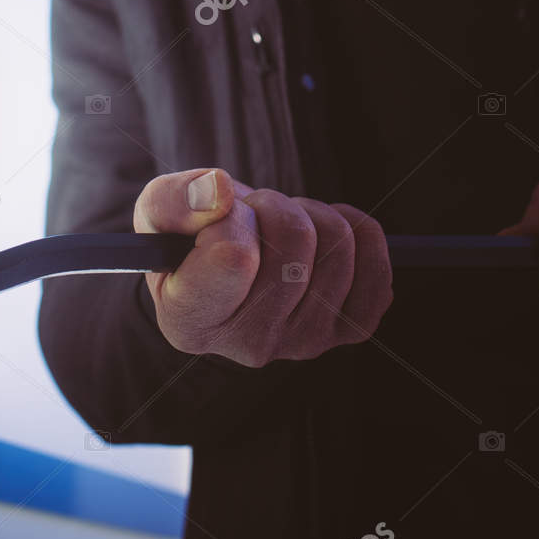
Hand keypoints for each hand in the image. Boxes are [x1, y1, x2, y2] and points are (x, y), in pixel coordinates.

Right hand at [133, 168, 392, 365]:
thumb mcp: (161, 208)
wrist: (229, 258)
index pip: (233, 260)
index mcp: (192, 321)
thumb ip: (175, 199)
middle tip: (252, 215)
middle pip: (295, 241)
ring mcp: (305, 342)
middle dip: (274, 205)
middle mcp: (250, 346)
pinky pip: (377, 267)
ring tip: (281, 227)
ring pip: (338, 245)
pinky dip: (356, 232)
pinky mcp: (348, 329)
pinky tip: (322, 237)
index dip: (232, 217)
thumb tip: (219, 192)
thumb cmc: (190, 234)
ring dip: (311, 214)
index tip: (218, 215)